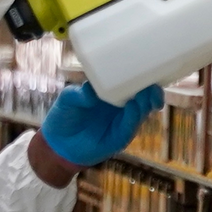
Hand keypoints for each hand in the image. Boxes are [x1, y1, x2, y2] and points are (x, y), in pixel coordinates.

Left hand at [39, 83, 164, 168]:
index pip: (135, 83)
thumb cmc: (65, 115)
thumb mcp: (68, 99)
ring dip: (146, 103)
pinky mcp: (118, 139)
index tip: (153, 67)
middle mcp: (123, 107)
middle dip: (153, 92)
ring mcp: (122, 123)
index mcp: (114, 93)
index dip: (147, 77)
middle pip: (145, 98)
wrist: (58, 143)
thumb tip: (90, 90)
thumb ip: (77, 94)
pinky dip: (133, 118)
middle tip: (154, 84)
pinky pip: (129, 128)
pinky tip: (134, 107)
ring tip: (147, 93)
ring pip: (141, 113)